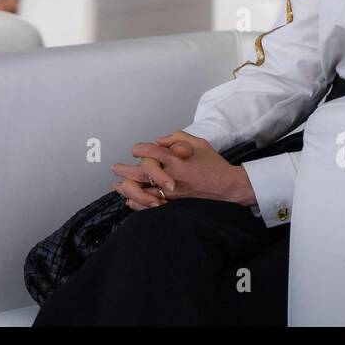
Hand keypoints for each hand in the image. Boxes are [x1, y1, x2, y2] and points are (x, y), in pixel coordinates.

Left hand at [111, 131, 255, 209]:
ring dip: (127, 188)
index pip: (151, 152)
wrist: (228, 188)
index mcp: (177, 160)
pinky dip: (138, 203)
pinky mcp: (174, 205)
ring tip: (119, 184)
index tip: (136, 149)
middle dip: (125, 170)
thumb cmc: (214, 165)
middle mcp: (172, 177)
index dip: (140, 149)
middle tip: (116, 168)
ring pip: (142, 192)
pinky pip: (150, 207)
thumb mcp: (198, 143)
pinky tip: (131, 199)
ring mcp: (172, 194)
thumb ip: (177, 138)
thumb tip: (160, 140)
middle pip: (141, 173)